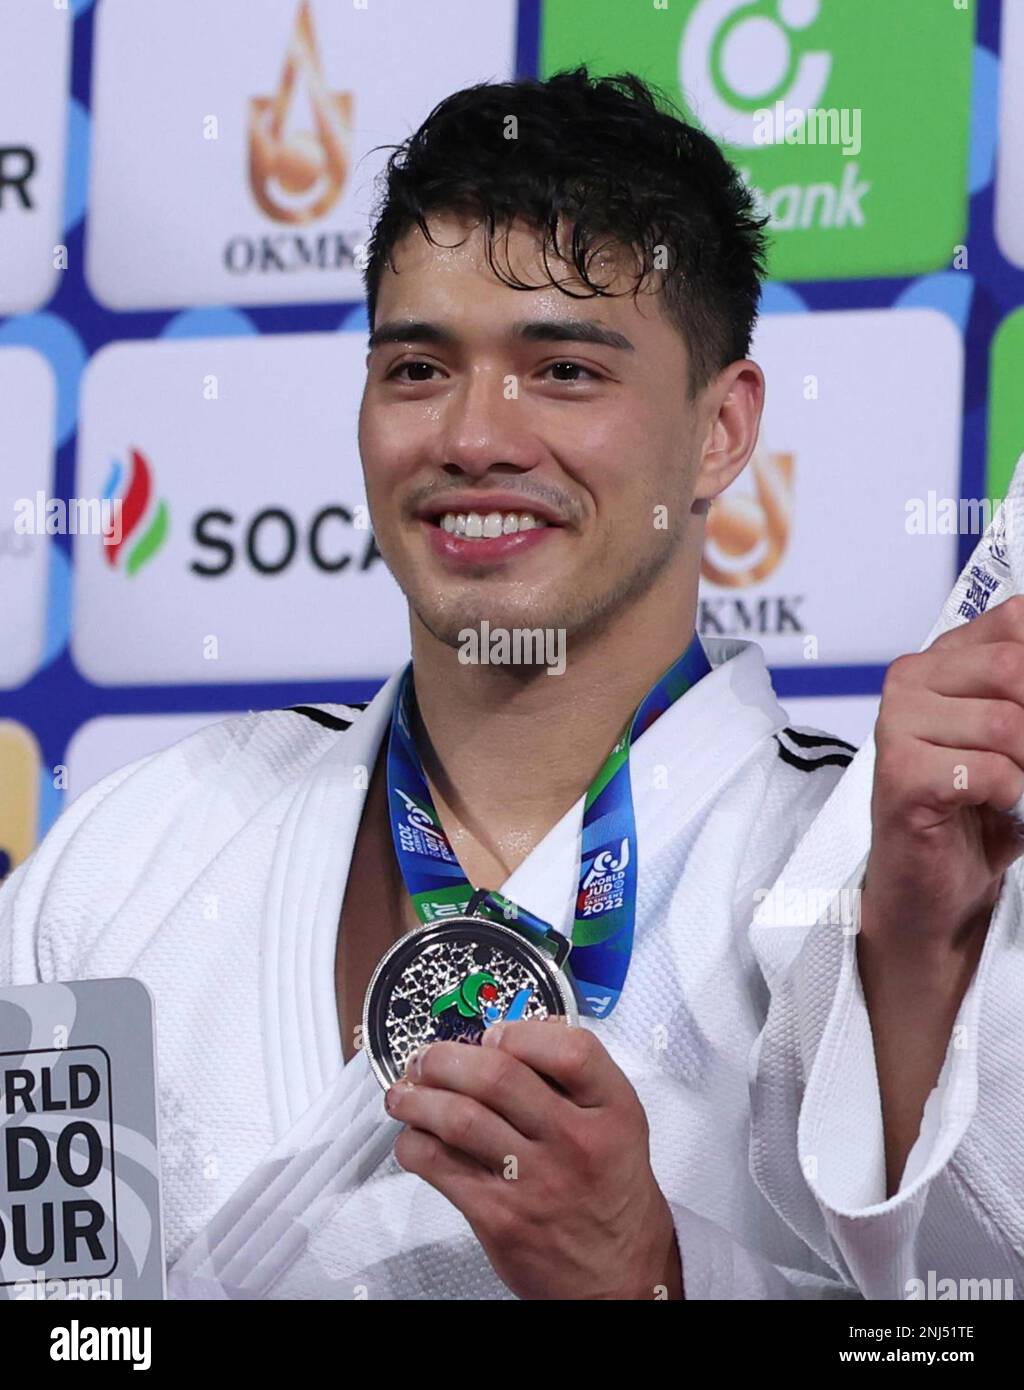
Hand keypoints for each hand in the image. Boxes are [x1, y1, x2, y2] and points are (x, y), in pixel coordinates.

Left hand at [386, 1019, 681, 1299]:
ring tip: (404, 1093)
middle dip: (447, 1058)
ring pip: (460, 1118)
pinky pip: (440, 1167)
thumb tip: (504, 1038)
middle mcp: (575, 1141)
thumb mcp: (616, 1124)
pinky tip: (413, 1137)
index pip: (572, 1049)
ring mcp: (535, 1181)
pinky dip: (415, 1144)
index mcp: (613, 1110)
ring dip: (418, 1098)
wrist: (619, 1277)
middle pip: (499, 1076)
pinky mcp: (499, 1217)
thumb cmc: (610, 1191)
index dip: (522, 1033)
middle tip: (427, 1058)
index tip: (493, 1035)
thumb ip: (571, 1079)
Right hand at [863, 595, 1023, 950]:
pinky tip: (988, 806)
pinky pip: (988, 771)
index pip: (1015, 619)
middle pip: (1012, 666)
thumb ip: (1022, 693)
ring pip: (1006, 724)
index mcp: (938, 660)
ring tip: (1013, 787)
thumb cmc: (974, 809)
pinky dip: (1007, 796)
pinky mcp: (900, 776)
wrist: (933, 885)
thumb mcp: (1010, 734)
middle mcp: (909, 682)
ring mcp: (897, 727)